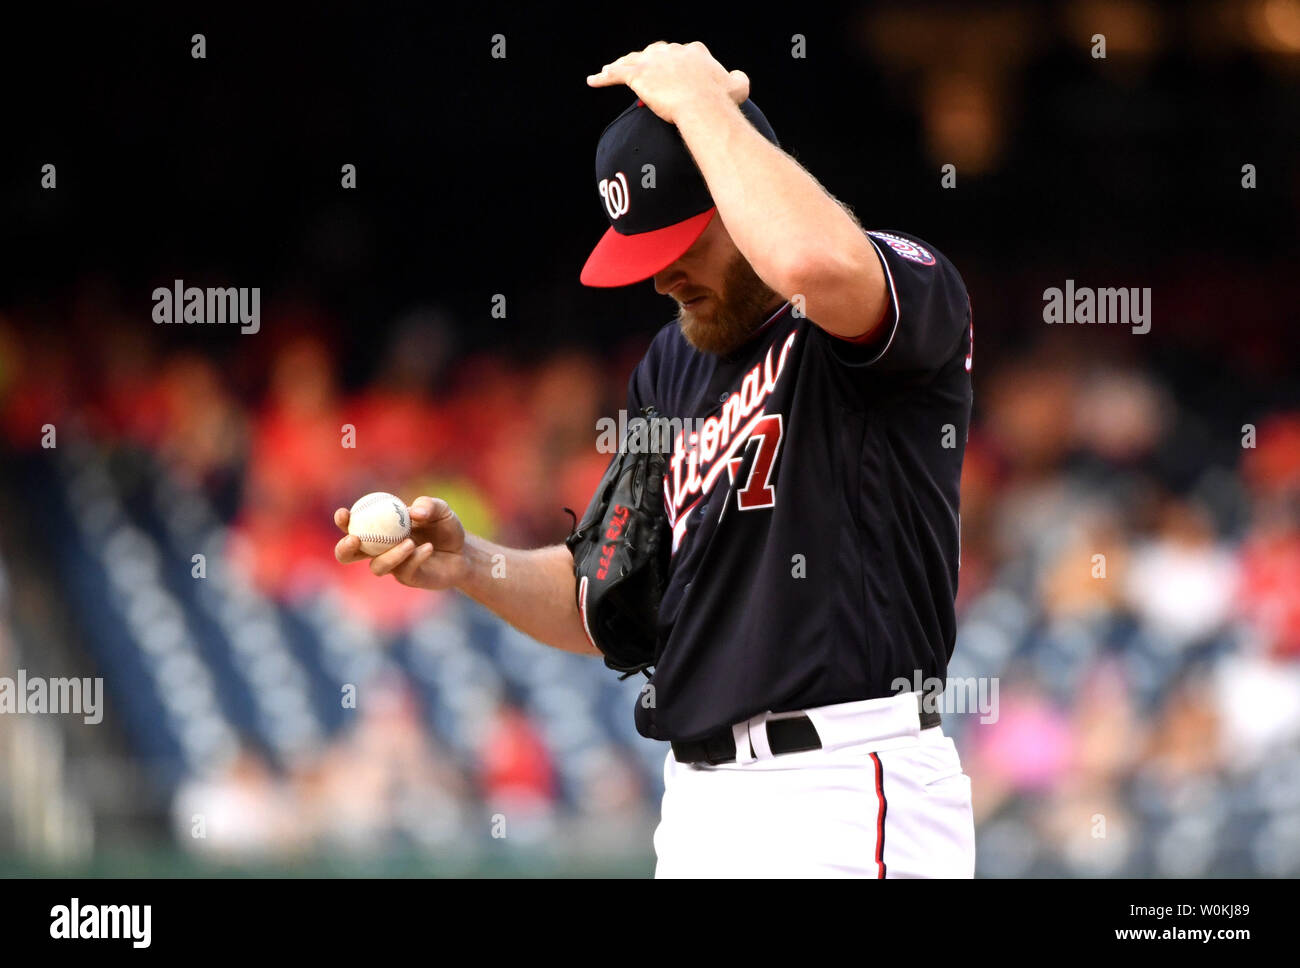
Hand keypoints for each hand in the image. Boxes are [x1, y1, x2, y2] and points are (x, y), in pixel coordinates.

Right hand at [333, 495, 468, 589]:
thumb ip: (428, 505)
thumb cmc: (445, 528)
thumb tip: (413, 513)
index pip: (354, 525)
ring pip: (377, 567)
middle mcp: (380, 549)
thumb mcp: (441, 510)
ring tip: (410, 542)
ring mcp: (392, 565)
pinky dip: (415, 558)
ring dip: (390, 555)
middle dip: (345, 548)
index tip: (344, 514)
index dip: (344, 521)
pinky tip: (429, 548)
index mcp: (380, 528)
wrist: (464, 552)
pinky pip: (404, 571)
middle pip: (349, 555)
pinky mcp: (408, 578)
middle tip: (355, 539)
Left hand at [586, 41, 748, 124]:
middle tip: (641, 73)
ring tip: (611, 71)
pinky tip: (593, 80)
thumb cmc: (721, 100)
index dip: (674, 64)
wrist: (704, 106)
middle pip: (653, 54)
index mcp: (694, 52)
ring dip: (622, 66)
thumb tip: (738, 78)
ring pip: (633, 61)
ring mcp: (653, 62)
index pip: (680, 54)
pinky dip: (604, 77)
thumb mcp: (738, 87)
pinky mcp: (638, 75)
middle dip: (646, 63)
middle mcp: (672, 52)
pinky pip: (616, 74)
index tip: (672, 74)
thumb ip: (738, 80)